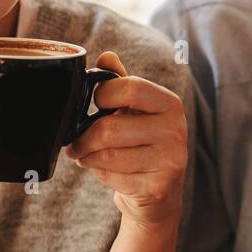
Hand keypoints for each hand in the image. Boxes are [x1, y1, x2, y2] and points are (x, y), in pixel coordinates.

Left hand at [65, 51, 187, 230]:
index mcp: (169, 104)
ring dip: (87, 157)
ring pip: (107, 156)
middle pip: (110, 128)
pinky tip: (104, 172)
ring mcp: (170, 160)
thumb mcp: (134, 111)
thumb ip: (120, 84)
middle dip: (84, 138)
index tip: (95, 104)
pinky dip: (99, 175)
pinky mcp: (158, 187)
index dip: (102, 95)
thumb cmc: (141, 145)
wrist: (158, 194)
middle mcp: (176, 130)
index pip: (130, 87)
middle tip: (75, 143)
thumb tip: (107, 57)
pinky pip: (112, 177)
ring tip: (86, 156)